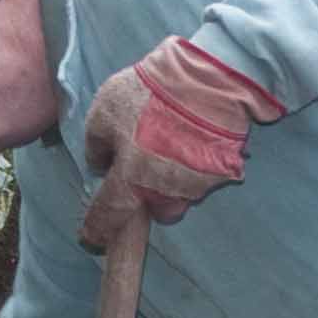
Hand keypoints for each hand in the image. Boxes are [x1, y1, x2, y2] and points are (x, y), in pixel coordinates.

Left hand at [79, 37, 278, 250]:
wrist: (206, 77)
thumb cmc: (148, 92)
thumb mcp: (103, 110)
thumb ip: (95, 143)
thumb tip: (101, 164)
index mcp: (131, 178)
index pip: (109, 216)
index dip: (98, 231)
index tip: (92, 240)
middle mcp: (165, 190)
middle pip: (159, 212)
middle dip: (152, 198)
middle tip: (150, 168)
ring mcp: (198, 184)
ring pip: (184, 194)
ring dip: (177, 180)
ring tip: (176, 146)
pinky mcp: (225, 171)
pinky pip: (208, 177)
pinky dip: (201, 164)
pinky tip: (197, 138)